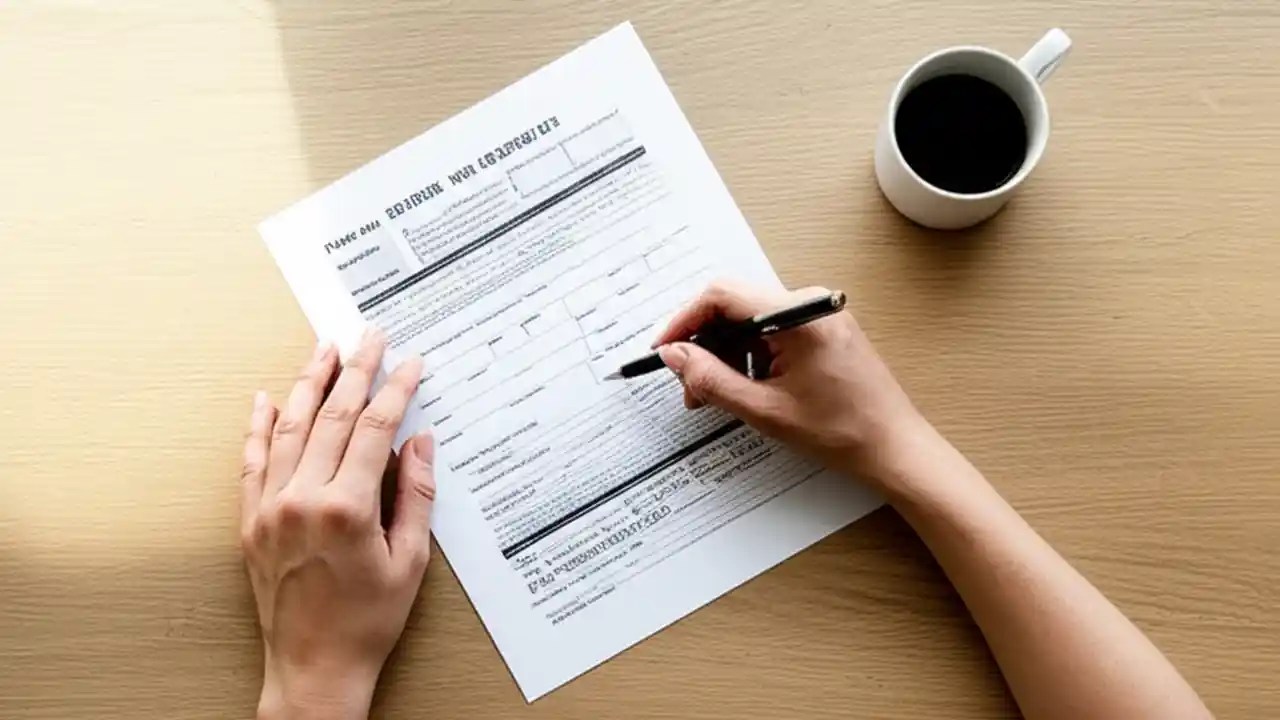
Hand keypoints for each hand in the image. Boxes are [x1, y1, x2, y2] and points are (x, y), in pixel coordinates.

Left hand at [240, 329, 433, 719]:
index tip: (409, 363)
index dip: (395, 390)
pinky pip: (252, 461)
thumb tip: (419, 441)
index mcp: (347, 508)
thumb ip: (414, 494)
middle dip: (354, 371)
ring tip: (323, 350)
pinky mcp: (251, 522)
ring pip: (288, 428)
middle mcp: (302, 500)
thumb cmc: (368, 622)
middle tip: (368, 336)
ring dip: (307, 384)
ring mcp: (270, 508)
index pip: (374, 429)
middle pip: (331, 417)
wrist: (315, 668)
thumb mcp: (409, 560)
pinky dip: (258, 426)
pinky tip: (266, 398)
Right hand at [654, 281, 930, 491]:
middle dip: (703, 343)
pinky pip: (770, 332)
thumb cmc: (842, 431)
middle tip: (687, 383)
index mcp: (798, 315)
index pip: (722, 294)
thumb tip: (674, 356)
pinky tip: (744, 388)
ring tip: (714, 395)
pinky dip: (748, 357)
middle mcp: (809, 304)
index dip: (684, 320)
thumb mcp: (764, 409)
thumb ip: (711, 379)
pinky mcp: (821, 330)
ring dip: (724, 354)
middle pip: (733, 306)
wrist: (893, 447)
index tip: (664, 349)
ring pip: (749, 321)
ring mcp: (817, 315)